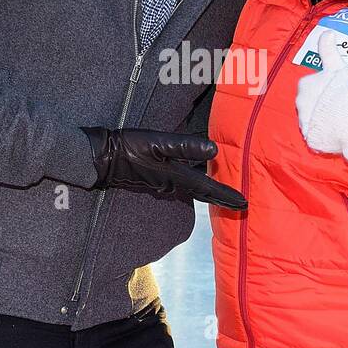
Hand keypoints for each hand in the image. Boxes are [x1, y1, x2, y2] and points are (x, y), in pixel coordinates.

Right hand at [81, 127, 247, 210]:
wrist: (103, 158)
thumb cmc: (129, 148)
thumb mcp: (158, 143)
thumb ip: (186, 147)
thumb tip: (215, 150)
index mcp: (177, 177)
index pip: (209, 188)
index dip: (227, 195)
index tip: (244, 203)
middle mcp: (173, 184)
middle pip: (204, 194)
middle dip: (222, 199)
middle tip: (241, 204)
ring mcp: (164, 182)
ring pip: (195, 188)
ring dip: (211, 191)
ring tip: (226, 191)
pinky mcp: (157, 177)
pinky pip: (184, 182)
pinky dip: (197, 182)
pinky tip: (200, 174)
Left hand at [296, 28, 347, 153]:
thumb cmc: (346, 92)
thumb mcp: (339, 67)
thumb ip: (329, 49)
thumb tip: (327, 31)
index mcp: (305, 85)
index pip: (312, 84)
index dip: (326, 88)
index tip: (337, 92)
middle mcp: (300, 103)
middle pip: (311, 101)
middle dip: (322, 103)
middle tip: (340, 105)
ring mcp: (304, 121)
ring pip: (313, 118)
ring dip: (323, 118)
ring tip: (340, 119)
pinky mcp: (310, 137)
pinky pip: (315, 134)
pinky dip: (323, 133)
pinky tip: (335, 130)